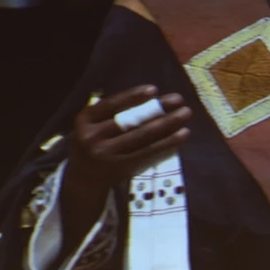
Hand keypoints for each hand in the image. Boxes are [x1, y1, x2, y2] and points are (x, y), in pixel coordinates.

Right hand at [57, 84, 193, 244]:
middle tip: (180, 101)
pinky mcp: (121, 169)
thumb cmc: (94, 144)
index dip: (133, 96)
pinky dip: (166, 144)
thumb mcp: (93, 124)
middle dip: (157, 109)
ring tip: (185, 116)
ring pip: (141, 138)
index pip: (111, 104)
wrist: (83, 180)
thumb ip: (113, 112)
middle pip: (130, 120)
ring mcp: (106, 155)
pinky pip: (147, 154)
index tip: (155, 90)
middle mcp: (92, 137)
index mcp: (85, 119)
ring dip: (167, 125)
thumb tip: (153, 98)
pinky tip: (181, 135)